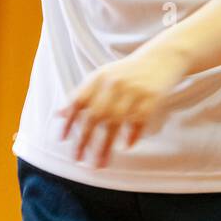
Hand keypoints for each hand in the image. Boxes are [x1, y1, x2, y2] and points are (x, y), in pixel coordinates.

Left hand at [56, 45, 188, 168]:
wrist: (161, 57)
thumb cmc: (127, 73)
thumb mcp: (102, 78)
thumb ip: (82, 95)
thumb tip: (59, 115)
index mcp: (99, 78)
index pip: (79, 100)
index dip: (69, 120)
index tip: (63, 140)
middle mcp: (114, 83)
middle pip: (95, 115)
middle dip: (85, 139)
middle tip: (78, 159)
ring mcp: (133, 90)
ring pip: (116, 122)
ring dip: (106, 145)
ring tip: (99, 163)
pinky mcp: (151, 97)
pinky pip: (139, 120)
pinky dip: (132, 134)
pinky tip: (126, 146)